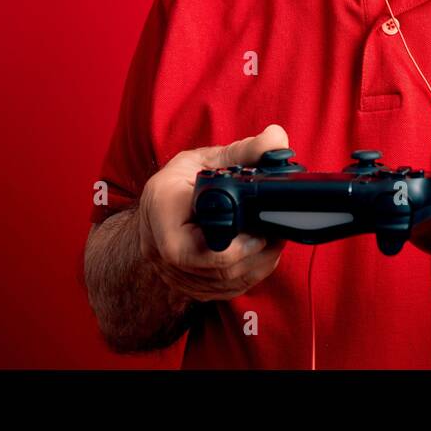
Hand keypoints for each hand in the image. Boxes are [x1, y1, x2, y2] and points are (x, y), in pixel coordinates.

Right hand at [137, 124, 288, 301]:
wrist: (154, 211)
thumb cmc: (178, 184)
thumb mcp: (205, 158)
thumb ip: (243, 151)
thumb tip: (276, 138)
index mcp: (162, 210)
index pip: (194, 247)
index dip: (234, 246)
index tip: (260, 232)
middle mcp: (160, 248)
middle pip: (216, 270)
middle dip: (254, 255)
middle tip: (276, 233)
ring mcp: (172, 273)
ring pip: (222, 285)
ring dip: (256, 266)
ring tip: (274, 242)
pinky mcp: (187, 287)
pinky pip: (222, 291)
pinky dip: (247, 276)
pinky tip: (261, 257)